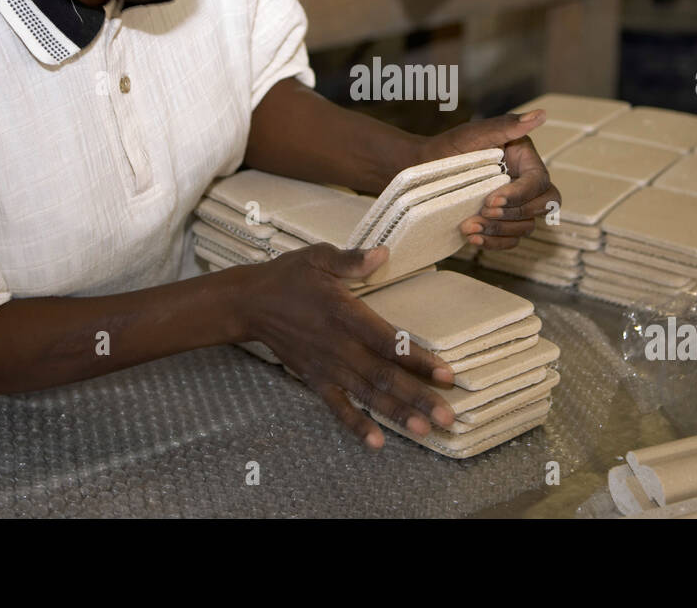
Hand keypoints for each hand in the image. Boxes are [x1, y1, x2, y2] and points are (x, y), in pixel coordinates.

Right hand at [236, 243, 455, 449]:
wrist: (249, 304)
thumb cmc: (288, 277)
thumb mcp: (318, 257)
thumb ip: (351, 259)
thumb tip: (383, 253)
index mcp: (344, 314)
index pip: (388, 341)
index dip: (418, 359)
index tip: (447, 375)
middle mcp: (339, 346)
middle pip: (384, 376)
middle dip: (418, 397)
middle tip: (447, 416)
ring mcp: (327, 366)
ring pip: (368, 394)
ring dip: (397, 414)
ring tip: (425, 431)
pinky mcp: (314, 379)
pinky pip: (337, 406)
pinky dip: (356, 425)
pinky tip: (377, 443)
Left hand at [420, 110, 559, 250]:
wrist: (420, 173)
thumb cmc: (447, 149)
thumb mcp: (474, 134)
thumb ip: (507, 126)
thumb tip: (540, 115)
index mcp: (524, 159)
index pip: (538, 181)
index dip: (520, 194)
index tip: (492, 199)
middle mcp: (524, 182)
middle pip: (542, 205)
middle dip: (513, 214)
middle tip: (483, 212)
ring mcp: (515, 205)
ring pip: (526, 226)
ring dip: (499, 230)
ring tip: (469, 227)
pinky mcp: (501, 223)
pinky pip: (511, 240)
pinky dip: (494, 243)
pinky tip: (472, 238)